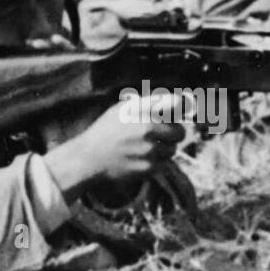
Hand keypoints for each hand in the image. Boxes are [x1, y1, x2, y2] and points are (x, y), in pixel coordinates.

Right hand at [43, 93, 189, 201]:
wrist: (89, 158)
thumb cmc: (105, 131)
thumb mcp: (122, 109)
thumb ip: (147, 103)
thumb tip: (175, 102)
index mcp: (143, 112)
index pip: (176, 104)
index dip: (179, 109)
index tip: (176, 114)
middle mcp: (149, 130)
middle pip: (180, 132)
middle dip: (174, 133)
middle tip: (165, 135)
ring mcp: (149, 150)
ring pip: (172, 150)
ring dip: (165, 149)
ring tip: (147, 148)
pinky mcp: (148, 168)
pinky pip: (162, 164)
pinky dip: (155, 162)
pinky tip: (141, 158)